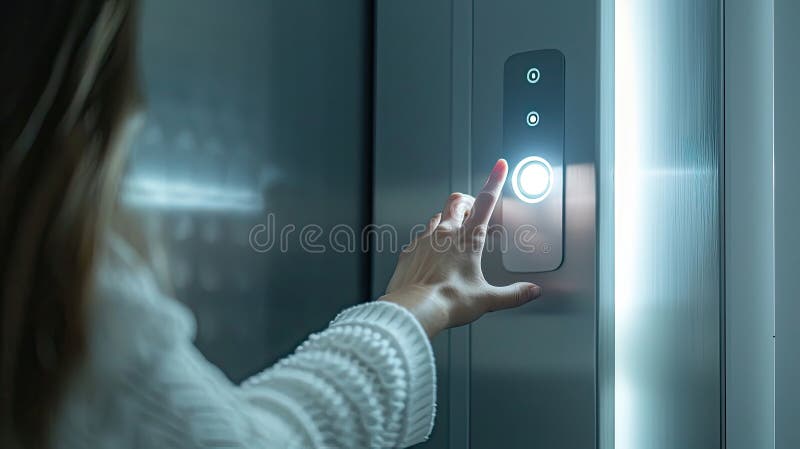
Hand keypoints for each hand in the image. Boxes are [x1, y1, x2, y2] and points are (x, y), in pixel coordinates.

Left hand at [380, 159, 541, 337]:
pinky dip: (428, 240)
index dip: (495, 181)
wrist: (413, 309)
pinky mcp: (409, 251)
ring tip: (453, 233)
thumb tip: (531, 291)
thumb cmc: (448, 301)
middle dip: (467, 200)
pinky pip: (419, 236)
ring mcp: (424, 240)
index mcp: (468, 239)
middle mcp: (445, 233)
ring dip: (447, 219)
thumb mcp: (487, 298)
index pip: (486, 201)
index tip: (499, 166)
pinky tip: (431, 253)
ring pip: (437, 216)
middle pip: (457, 201)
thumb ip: (513, 294)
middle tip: (473, 208)